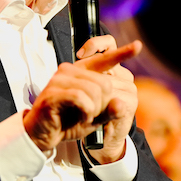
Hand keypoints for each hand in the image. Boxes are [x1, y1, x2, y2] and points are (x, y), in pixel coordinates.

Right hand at [23, 39, 141, 159]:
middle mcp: (70, 70)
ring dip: (93, 110)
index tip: (138, 46)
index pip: (105, 57)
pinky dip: (85, 112)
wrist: (43, 135)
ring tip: (84, 116)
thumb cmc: (68, 122)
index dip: (123, 52)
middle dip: (103, 104)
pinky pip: (81, 98)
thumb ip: (109, 110)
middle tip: (91, 114)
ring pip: (94, 91)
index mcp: (81, 72)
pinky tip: (80, 118)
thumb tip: (122, 104)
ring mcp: (60, 79)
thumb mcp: (95, 117)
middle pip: (105, 83)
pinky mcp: (54, 92)